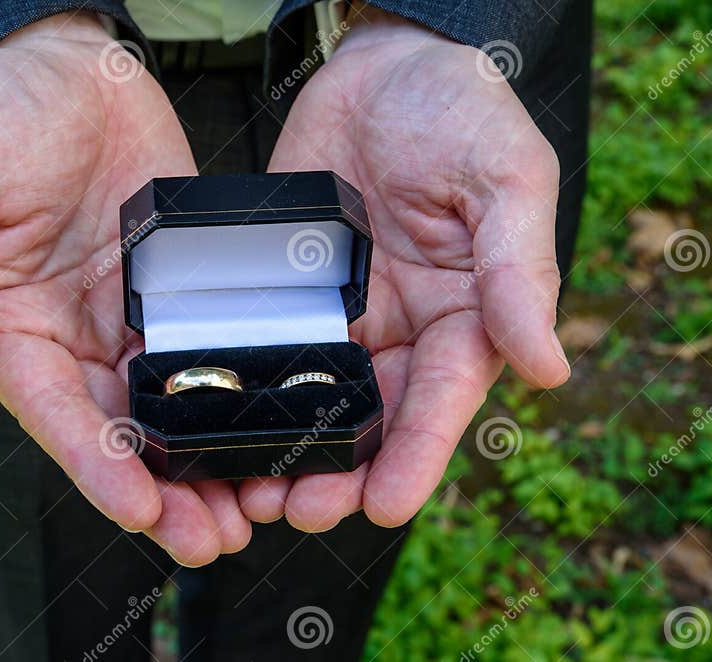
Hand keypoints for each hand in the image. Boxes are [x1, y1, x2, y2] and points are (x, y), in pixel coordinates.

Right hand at [0, 13, 249, 565]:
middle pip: (124, 431)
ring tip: (258, 507)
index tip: (145, 513)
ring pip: (175, 407)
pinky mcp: (180, 289)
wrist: (70, 64)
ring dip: (211, 460)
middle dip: (168, 490)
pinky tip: (278, 424)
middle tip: (219, 540)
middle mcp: (75, 339)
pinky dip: (241, 393)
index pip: (58, 415)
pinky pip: (213, 350)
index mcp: (14, 332)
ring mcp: (132, 317)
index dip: (99, 466)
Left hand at [239, 7, 569, 529]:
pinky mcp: (289, 291)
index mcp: (463, 315)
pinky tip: (217, 424)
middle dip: (340, 472)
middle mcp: (400, 328)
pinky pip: (268, 348)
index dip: (417, 456)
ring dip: (287, 449)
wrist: (382, 65)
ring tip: (251, 493)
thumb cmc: (460, 113)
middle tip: (300, 513)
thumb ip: (517, 273)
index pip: (442, 399)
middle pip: (372, 419)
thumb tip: (547, 369)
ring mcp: (341, 314)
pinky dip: (248, 391)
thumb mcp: (504, 181)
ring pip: (314, 400)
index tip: (385, 507)